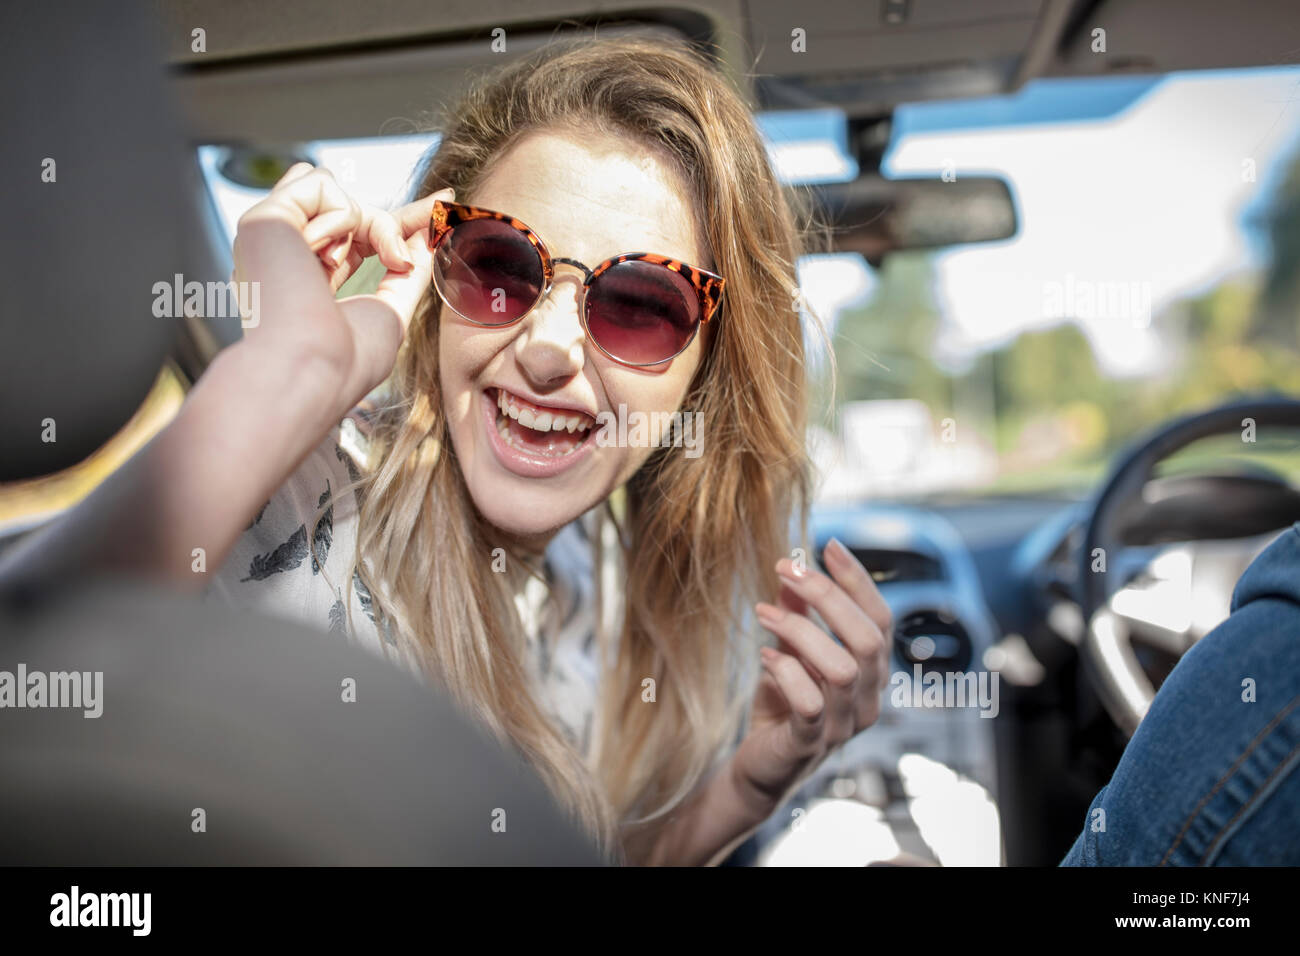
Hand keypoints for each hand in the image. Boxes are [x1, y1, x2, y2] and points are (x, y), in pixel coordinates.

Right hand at [230, 162, 452, 412]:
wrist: (314, 365)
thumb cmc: (349, 357)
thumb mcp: (392, 309)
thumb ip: (407, 269)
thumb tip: (427, 230)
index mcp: (308, 282)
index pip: (360, 237)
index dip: (402, 221)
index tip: (445, 197)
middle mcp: (285, 257)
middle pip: (352, 211)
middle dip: (392, 225)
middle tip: (400, 262)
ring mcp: (272, 238)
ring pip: (337, 192)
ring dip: (362, 227)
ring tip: (339, 268)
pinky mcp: (264, 217)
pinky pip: (320, 184)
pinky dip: (338, 217)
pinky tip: (320, 254)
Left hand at [730, 538, 891, 810]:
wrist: (760, 766)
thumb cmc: (781, 706)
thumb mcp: (790, 652)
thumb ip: (797, 616)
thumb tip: (792, 570)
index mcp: (871, 674)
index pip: (880, 619)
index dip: (858, 581)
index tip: (828, 545)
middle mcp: (868, 699)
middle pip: (869, 638)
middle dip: (827, 596)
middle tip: (785, 569)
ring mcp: (844, 725)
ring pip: (842, 668)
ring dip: (800, 630)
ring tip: (763, 612)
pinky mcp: (812, 744)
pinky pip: (810, 703)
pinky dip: (786, 671)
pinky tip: (764, 656)